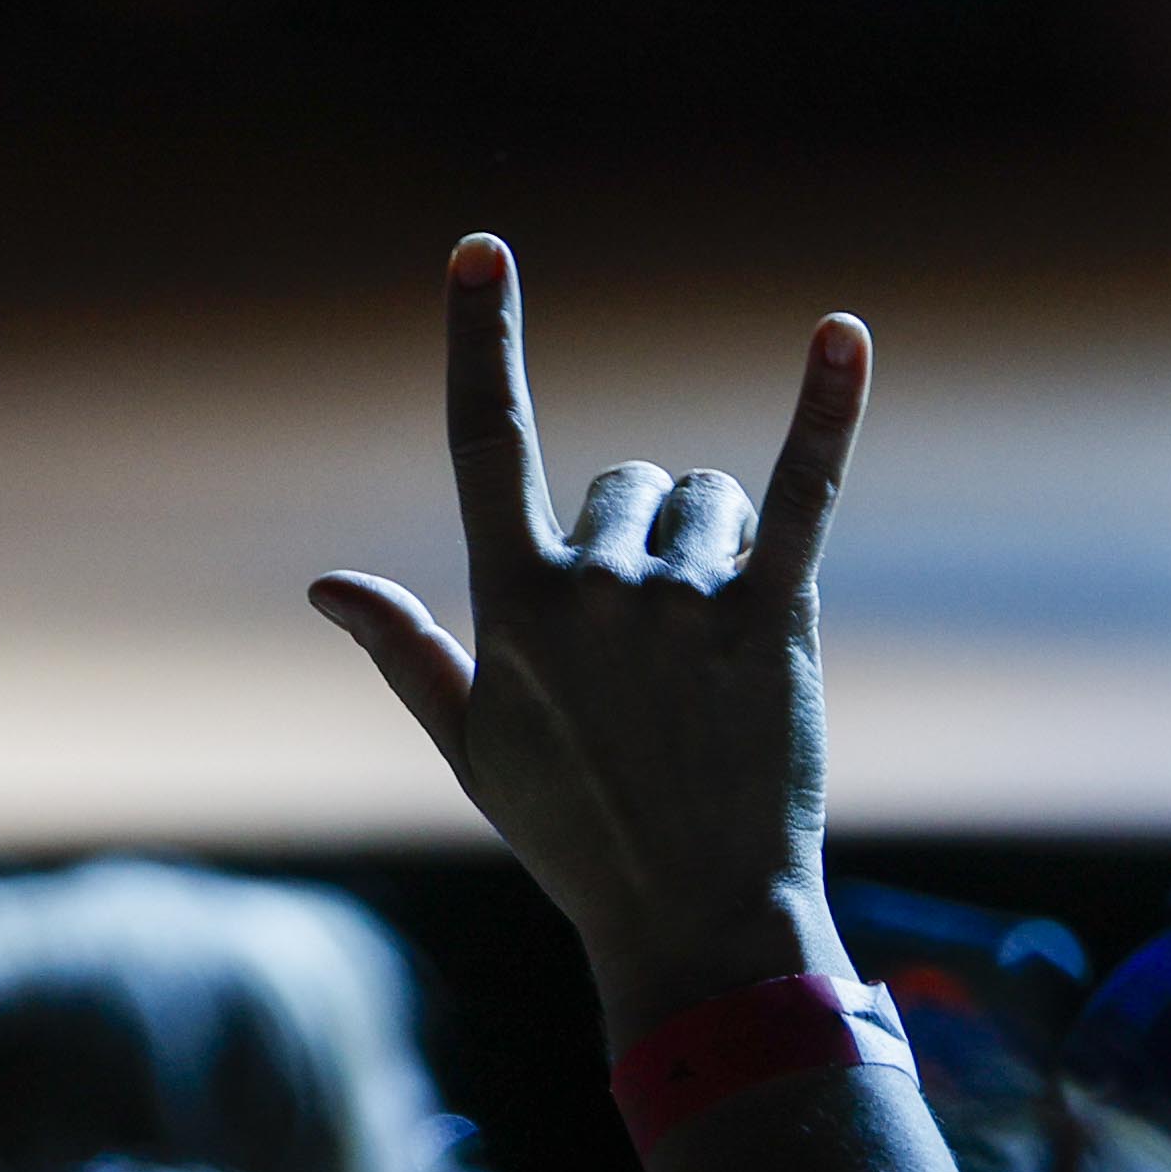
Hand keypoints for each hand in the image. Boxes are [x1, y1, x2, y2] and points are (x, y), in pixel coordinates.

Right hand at [309, 233, 872, 1043]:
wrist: (692, 919)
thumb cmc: (580, 839)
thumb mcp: (475, 748)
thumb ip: (407, 653)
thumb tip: (326, 585)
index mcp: (512, 605)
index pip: (484, 440)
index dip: (480, 340)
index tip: (481, 253)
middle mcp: (594, 588)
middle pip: (628, 485)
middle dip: (644, 538)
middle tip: (663, 658)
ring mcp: (684, 603)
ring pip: (706, 499)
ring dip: (717, 544)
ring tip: (718, 656)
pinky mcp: (770, 623)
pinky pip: (803, 495)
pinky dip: (826, 413)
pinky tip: (844, 337)